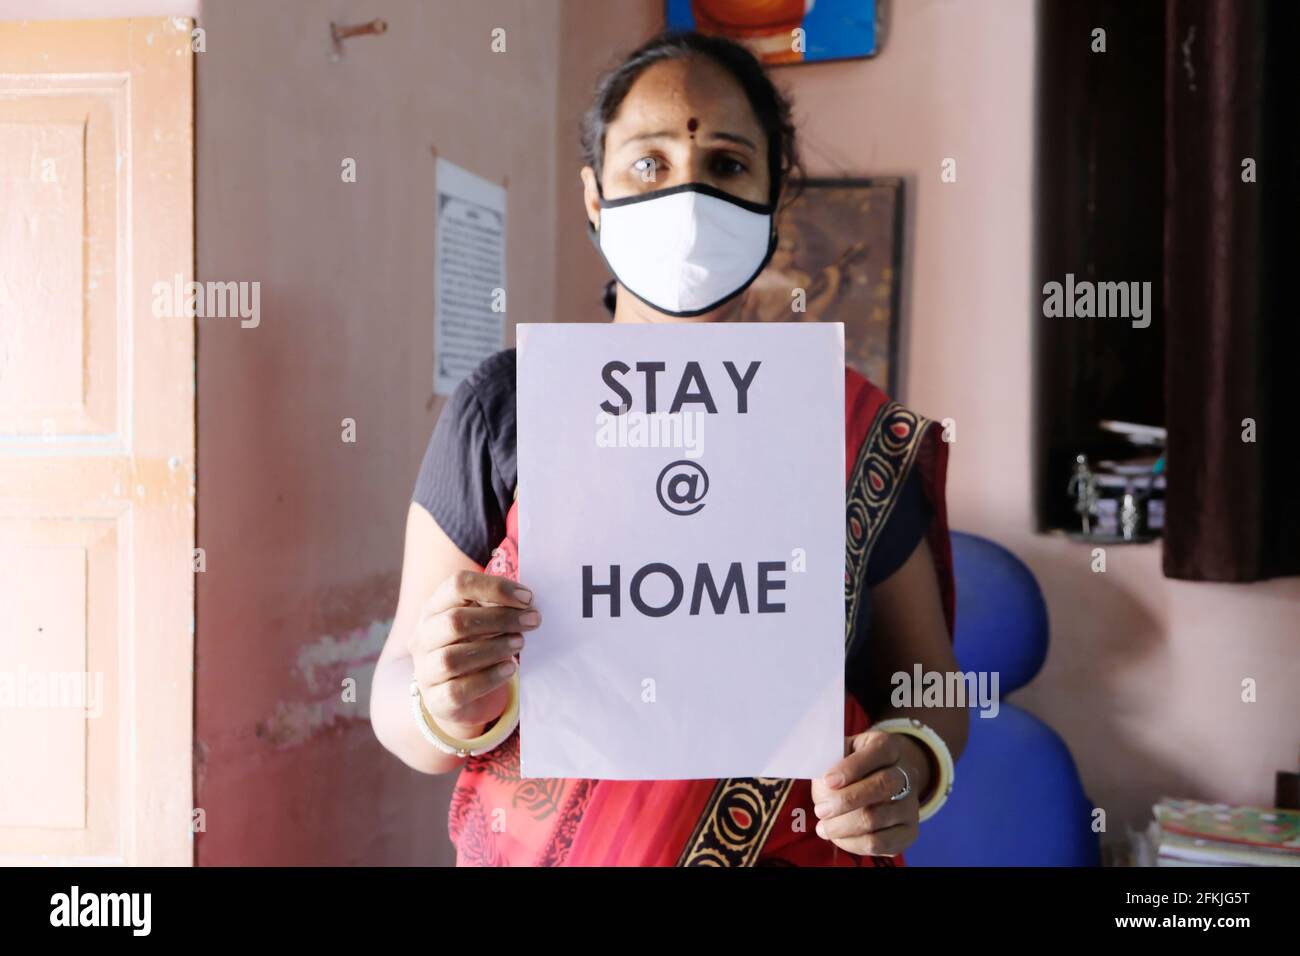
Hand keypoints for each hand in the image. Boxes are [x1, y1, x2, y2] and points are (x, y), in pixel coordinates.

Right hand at [407, 569, 539, 734]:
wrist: (458, 694)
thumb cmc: (474, 646)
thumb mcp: (481, 621)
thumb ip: (496, 606)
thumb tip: (525, 601)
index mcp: (433, 608)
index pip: (457, 585)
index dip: (495, 587)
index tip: (527, 597)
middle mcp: (423, 637)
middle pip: (455, 620)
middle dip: (500, 618)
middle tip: (532, 620)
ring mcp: (425, 670)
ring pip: (452, 657)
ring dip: (494, 648)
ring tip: (520, 643)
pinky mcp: (435, 699)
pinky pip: (457, 690)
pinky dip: (488, 678)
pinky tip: (510, 668)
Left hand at [810, 730, 919, 857]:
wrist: (871, 787)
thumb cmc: (847, 769)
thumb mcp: (838, 755)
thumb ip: (830, 762)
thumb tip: (824, 784)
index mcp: (888, 747)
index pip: (879, 751)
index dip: (852, 767)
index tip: (827, 781)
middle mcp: (907, 773)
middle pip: (883, 785)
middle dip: (846, 800)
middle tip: (820, 810)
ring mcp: (911, 805)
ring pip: (877, 818)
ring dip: (843, 826)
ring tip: (823, 827)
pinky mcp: (909, 832)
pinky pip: (880, 843)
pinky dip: (853, 843)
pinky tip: (838, 837)